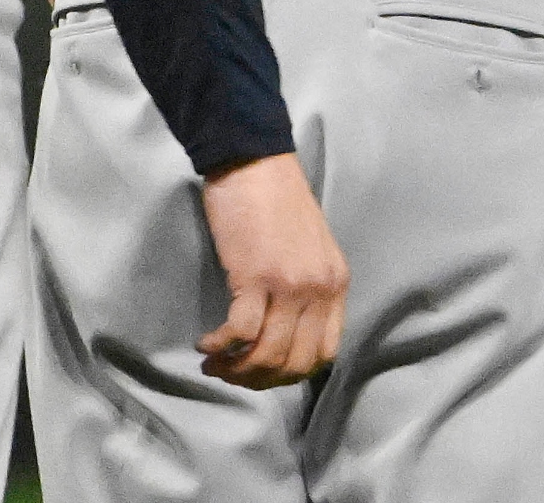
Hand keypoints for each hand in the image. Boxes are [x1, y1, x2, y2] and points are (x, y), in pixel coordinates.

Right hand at [196, 152, 345, 387]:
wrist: (255, 163)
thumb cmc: (277, 203)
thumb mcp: (312, 250)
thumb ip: (309, 288)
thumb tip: (288, 333)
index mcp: (337, 283)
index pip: (326, 353)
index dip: (291, 374)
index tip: (263, 372)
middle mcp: (320, 288)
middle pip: (295, 362)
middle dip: (259, 380)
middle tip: (231, 373)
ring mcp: (290, 284)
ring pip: (267, 354)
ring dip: (235, 369)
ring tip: (214, 362)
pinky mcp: (255, 276)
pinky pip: (240, 332)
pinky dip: (220, 346)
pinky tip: (206, 342)